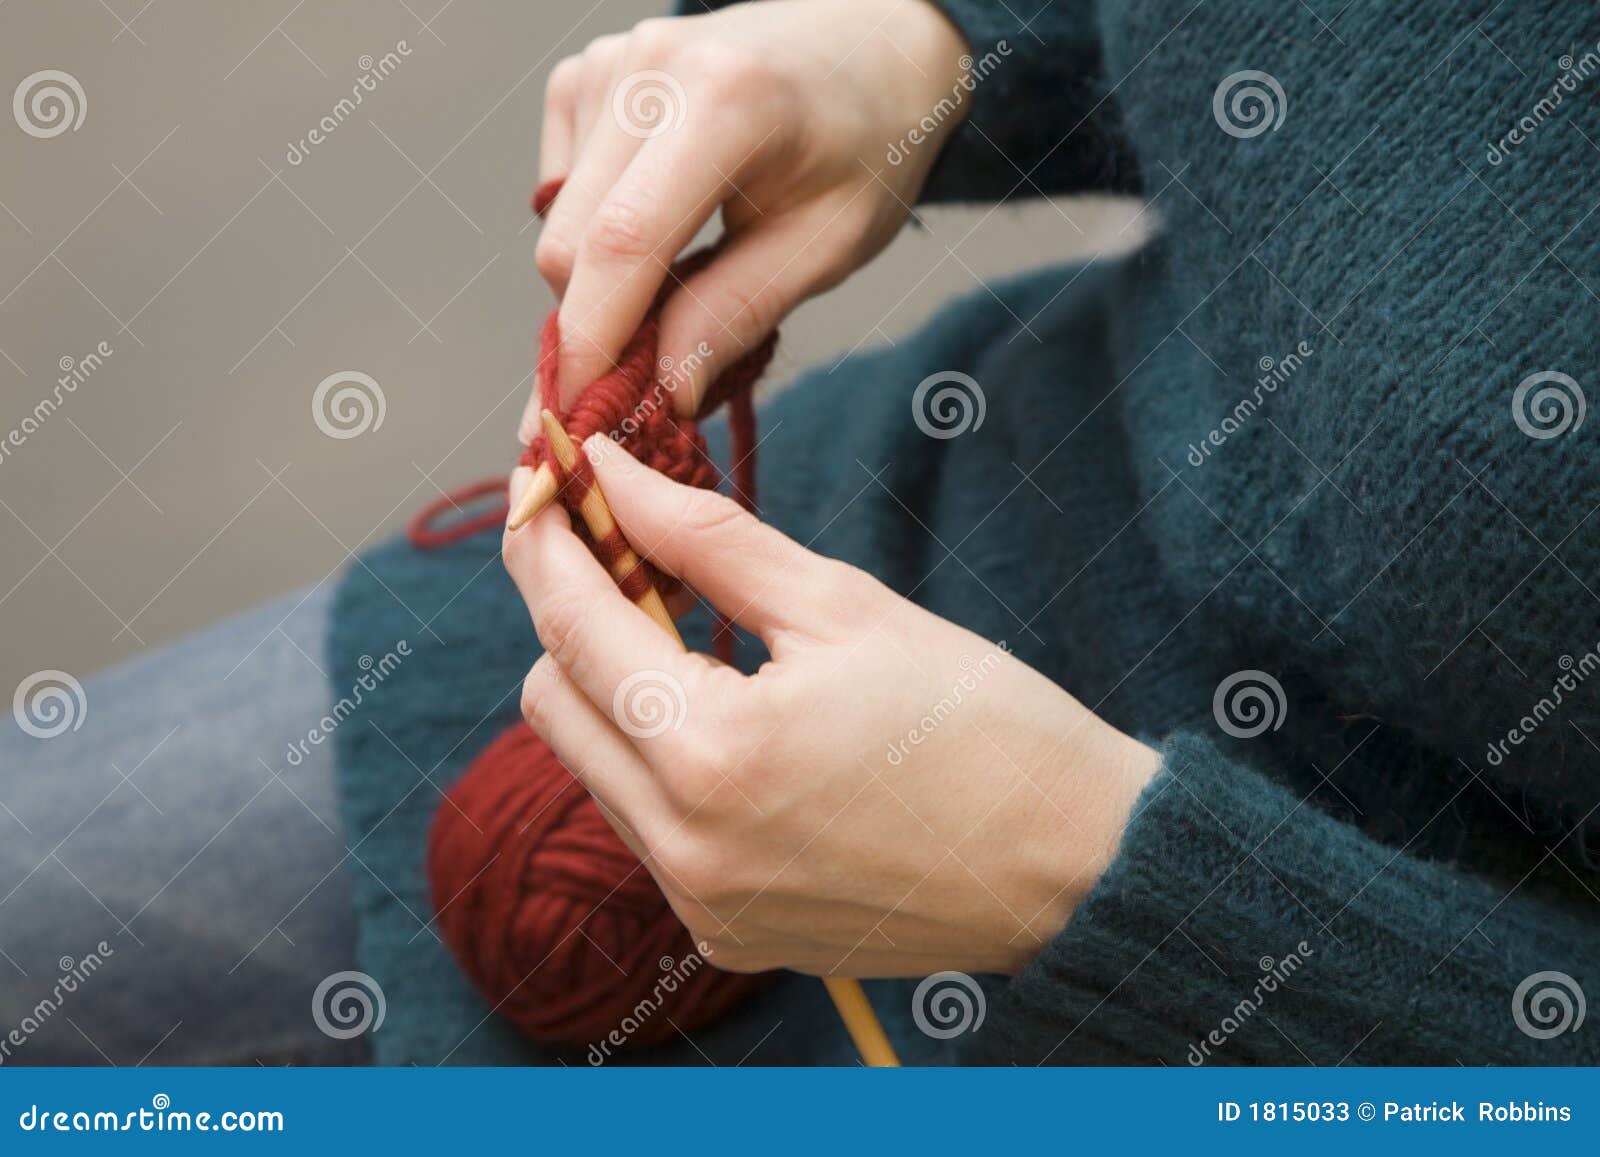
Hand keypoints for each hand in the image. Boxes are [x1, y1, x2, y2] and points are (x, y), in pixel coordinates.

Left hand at [502, 441, 1160, 976]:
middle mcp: (684, 848)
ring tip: (689, 635)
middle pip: (549, 703)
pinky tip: (726, 722)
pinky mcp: (724, 933)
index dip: (548, 544)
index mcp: (713, 755)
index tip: (547, 488)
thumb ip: (709, 538)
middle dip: (570, 617)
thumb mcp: (844, 607)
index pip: (572, 627)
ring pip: (589, 767)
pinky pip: (642, 827)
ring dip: (610, 690)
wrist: (1076, 866)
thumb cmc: (983, 726)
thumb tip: (616, 477)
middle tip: (628, 554)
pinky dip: (657, 761)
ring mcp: (700, 904)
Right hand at [525, 0, 970, 437]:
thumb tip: (663, 395)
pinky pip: (557, 196)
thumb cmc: (862, 147)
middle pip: (570, 247)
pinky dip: (598, 232)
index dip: (591, 343)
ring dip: (605, 280)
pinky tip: (666, 214)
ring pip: (557, 230)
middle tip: (657, 372)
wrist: (865, 45)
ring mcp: (607, 64)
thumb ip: (737, 314)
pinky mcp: (581, 75)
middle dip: (598, 329)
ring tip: (689, 270)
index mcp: (727, 101)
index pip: (624, 243)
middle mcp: (649, 68)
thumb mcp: (827, 244)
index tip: (574, 422)